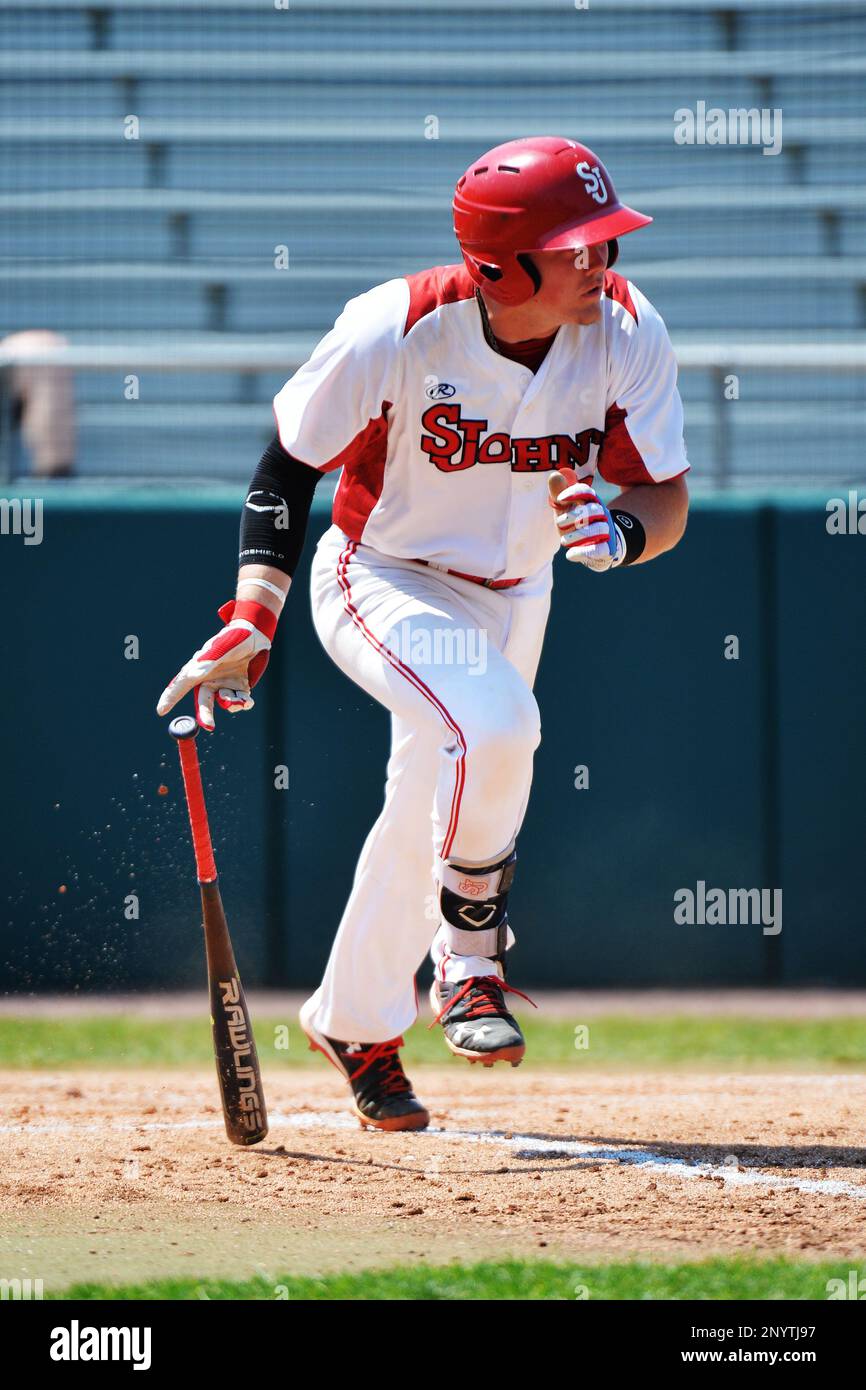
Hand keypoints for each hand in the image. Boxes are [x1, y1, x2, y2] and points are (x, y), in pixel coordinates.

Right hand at [156, 598, 275, 730]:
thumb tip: (190, 677)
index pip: (181, 685)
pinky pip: (239, 701)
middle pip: (204, 701)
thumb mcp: (217, 651)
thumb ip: (204, 664)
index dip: (170, 698)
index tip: (160, 711)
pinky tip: (248, 700)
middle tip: (209, 726)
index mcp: (199, 669)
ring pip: (224, 703)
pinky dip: (243, 703)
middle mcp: (210, 678)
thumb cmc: (232, 639)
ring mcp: (225, 683)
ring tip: (241, 698)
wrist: (255, 635)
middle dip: (206, 714)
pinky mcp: (240, 686)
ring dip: (231, 704)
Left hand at [548, 469, 624, 571]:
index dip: (574, 493)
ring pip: (598, 529)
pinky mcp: (607, 549)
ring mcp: (607, 532)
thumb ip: (559, 495)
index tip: (560, 499)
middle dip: (575, 516)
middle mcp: (602, 515)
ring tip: (563, 541)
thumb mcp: (566, 510)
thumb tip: (554, 475)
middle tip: (559, 523)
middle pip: (594, 510)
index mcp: (592, 503)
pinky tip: (570, 554)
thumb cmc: (577, 524)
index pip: (587, 492)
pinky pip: (599, 549)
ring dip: (578, 535)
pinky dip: (584, 552)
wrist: (599, 544)